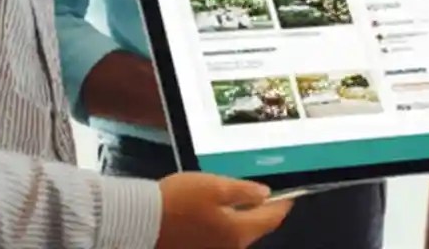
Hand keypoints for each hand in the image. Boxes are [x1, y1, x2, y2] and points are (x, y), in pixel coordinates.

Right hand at [155, 173, 291, 248]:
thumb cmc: (179, 200)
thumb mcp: (214, 186)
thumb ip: (243, 191)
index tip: (288, 197)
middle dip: (259, 214)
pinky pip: (218, 241)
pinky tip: (213, 216)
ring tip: (236, 204)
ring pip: (235, 237)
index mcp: (238, 232)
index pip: (270, 219)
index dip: (281, 206)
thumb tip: (264, 193)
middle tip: (262, 198)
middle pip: (253, 231)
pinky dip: (221, 229)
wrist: (140, 222)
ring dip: (239, 222)